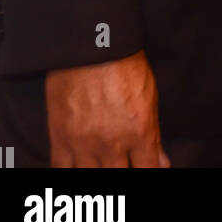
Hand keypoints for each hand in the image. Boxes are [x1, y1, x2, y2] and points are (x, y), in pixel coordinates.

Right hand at [45, 49, 170, 167]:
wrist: (92, 42)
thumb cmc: (125, 64)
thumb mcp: (149, 96)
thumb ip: (154, 135)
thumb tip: (162, 164)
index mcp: (139, 132)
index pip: (147, 171)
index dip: (148, 173)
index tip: (144, 169)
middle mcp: (112, 143)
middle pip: (118, 179)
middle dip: (123, 173)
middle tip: (121, 164)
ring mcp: (84, 142)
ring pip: (90, 179)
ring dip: (98, 174)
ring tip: (101, 166)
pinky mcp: (60, 136)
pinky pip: (62, 169)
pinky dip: (69, 173)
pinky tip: (77, 168)